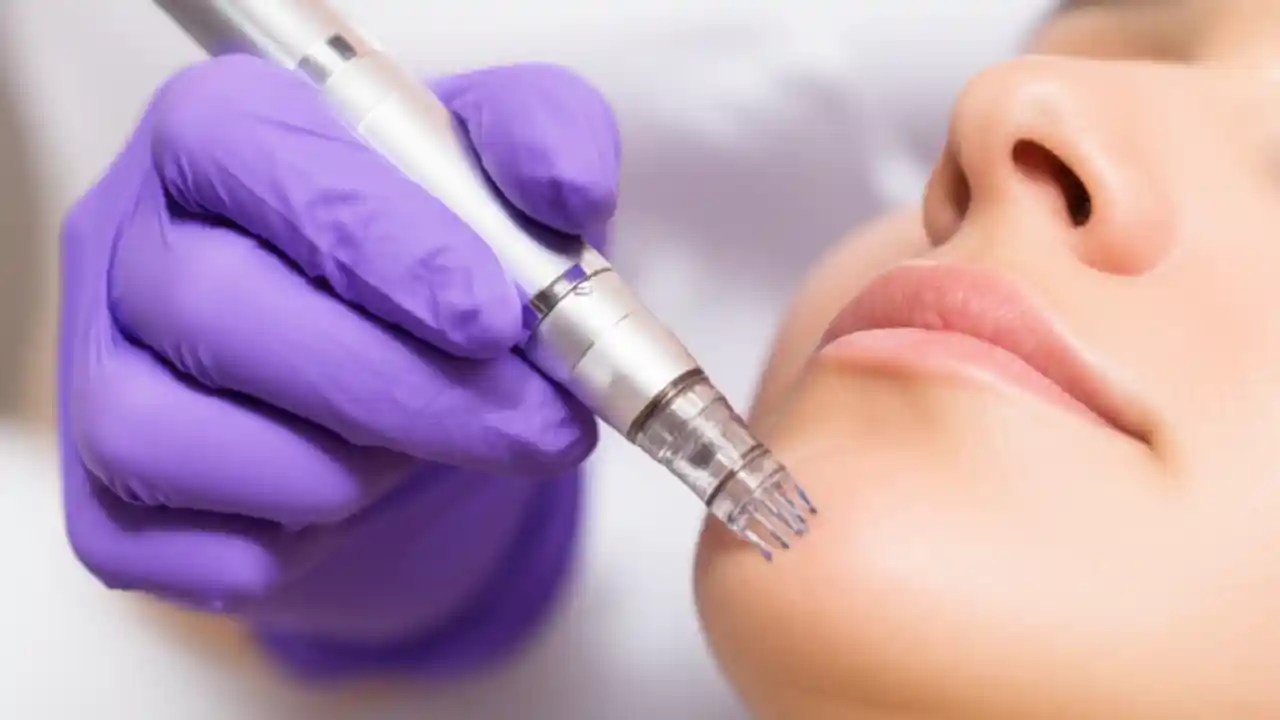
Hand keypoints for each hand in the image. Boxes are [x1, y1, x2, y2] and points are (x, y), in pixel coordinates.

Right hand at [58, 56, 619, 675]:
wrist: (411, 389)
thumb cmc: (445, 271)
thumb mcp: (513, 187)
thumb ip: (548, 143)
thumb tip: (566, 186)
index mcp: (221, 133)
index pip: (248, 149)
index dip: (371, 238)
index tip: (491, 318)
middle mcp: (132, 241)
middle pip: (213, 305)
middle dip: (398, 385)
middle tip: (536, 425)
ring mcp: (96, 373)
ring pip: (164, 434)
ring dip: (336, 469)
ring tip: (424, 450)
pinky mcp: (105, 502)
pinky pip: (166, 547)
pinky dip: (282, 545)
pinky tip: (352, 507)